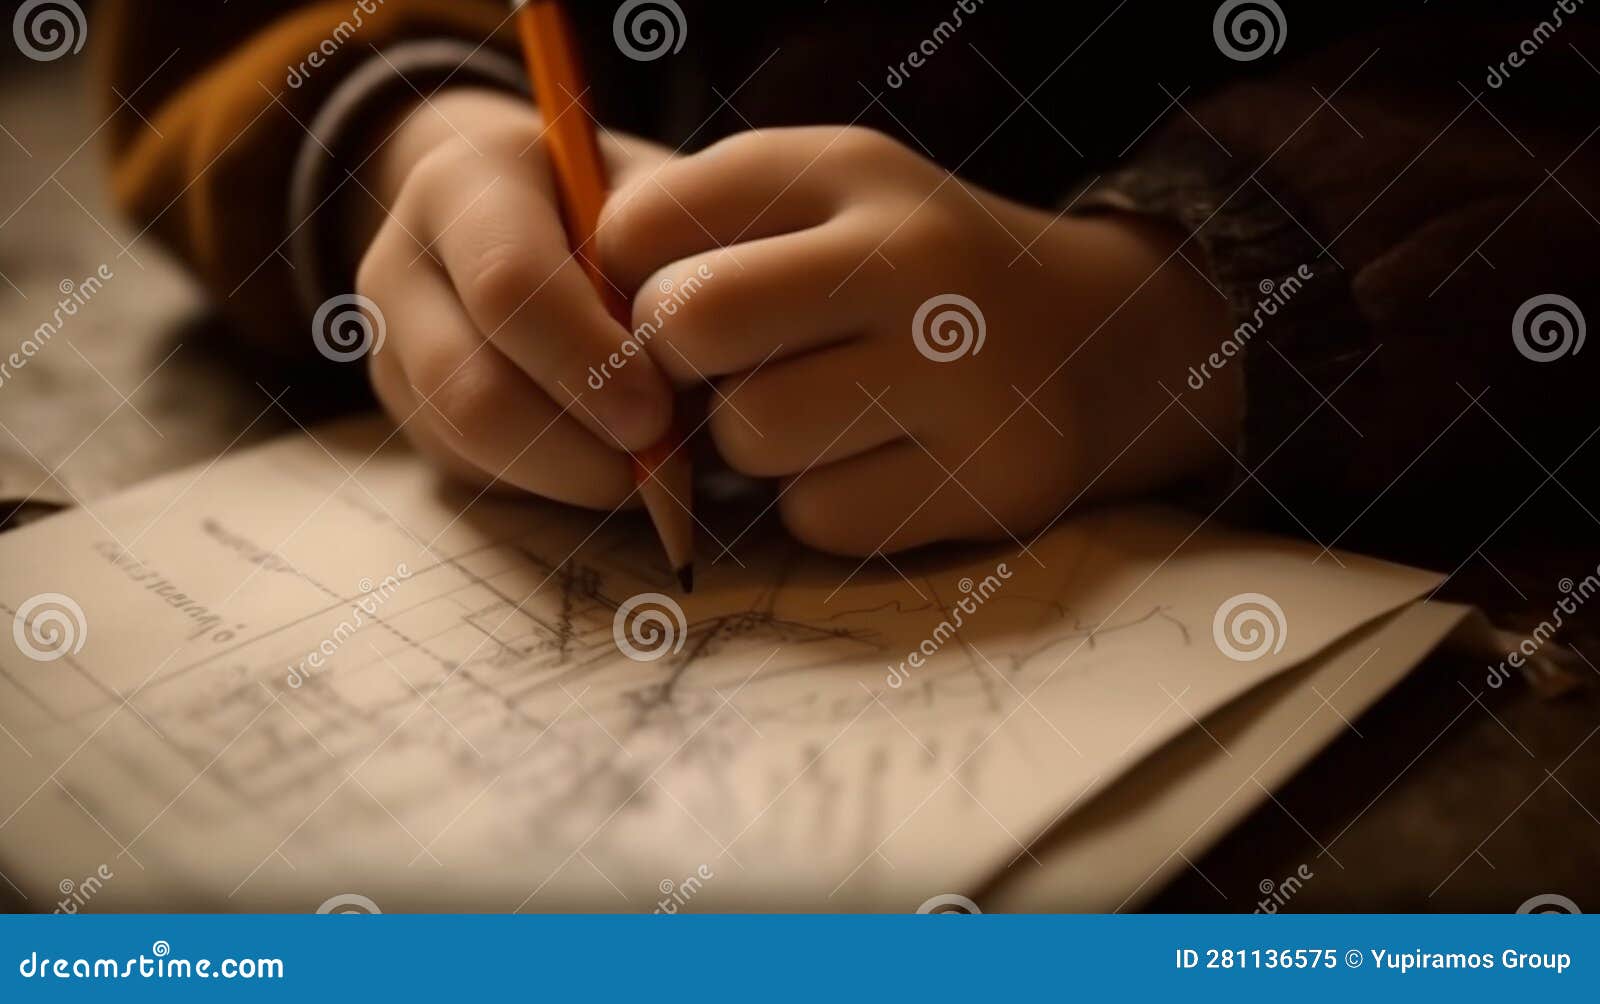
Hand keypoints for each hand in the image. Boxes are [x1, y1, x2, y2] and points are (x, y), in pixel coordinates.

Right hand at [356, 88, 675, 507]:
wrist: (529, 209)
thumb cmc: (616, 207)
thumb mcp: (651, 200)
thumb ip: (669, 260)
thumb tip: (689, 370)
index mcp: (466, 182)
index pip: (508, 283)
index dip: (588, 361)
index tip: (659, 411)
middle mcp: (403, 261)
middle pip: (471, 388)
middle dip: (577, 445)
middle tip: (659, 462)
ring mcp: (390, 342)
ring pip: (470, 443)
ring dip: (570, 475)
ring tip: (648, 467)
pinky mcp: (407, 408)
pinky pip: (477, 469)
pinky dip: (553, 481)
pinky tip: (609, 455)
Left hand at [597, 126, 1239, 555]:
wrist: (1097, 338)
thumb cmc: (909, 275)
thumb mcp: (819, 205)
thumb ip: (697, 232)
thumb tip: (575, 321)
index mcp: (846, 167)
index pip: (643, 221)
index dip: (624, 281)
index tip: (663, 302)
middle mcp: (912, 256)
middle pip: (686, 324)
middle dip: (674, 368)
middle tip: (718, 373)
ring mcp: (962, 371)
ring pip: (749, 436)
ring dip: (753, 445)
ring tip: (816, 411)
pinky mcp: (988, 479)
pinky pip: (818, 518)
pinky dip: (821, 503)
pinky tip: (877, 460)